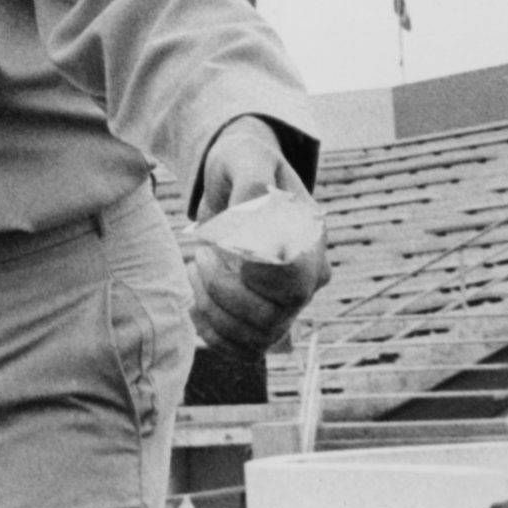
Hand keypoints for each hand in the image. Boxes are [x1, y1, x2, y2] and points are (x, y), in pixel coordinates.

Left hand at [189, 116, 330, 353]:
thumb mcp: (246, 157)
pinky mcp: (263, 320)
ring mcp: (287, 305)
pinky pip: (243, 350)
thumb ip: (252, 183)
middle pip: (272, 317)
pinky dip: (212, 333)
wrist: (235, 182)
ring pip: (256, 339)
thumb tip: (251, 220)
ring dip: (212, 311)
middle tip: (202, 254)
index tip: (228, 244)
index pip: (295, 281)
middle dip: (223, 291)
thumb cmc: (244, 165)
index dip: (256, 274)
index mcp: (311, 241)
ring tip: (197, 269)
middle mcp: (307, 281)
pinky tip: (196, 298)